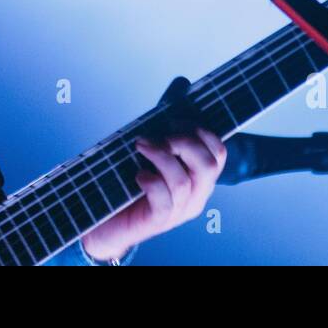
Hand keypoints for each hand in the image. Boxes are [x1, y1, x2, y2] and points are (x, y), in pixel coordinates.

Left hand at [80, 127, 226, 260]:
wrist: (107, 224)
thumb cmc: (129, 184)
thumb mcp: (152, 157)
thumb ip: (164, 138)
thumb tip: (171, 103)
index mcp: (200, 178)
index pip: (219, 152)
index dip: (200, 131)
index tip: (173, 122)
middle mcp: (196, 196)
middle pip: (209, 165)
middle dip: (184, 142)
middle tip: (158, 136)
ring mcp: (179, 211)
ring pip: (183, 181)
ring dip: (160, 156)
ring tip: (140, 146)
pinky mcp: (159, 221)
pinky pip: (163, 200)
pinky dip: (150, 182)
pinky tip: (138, 175)